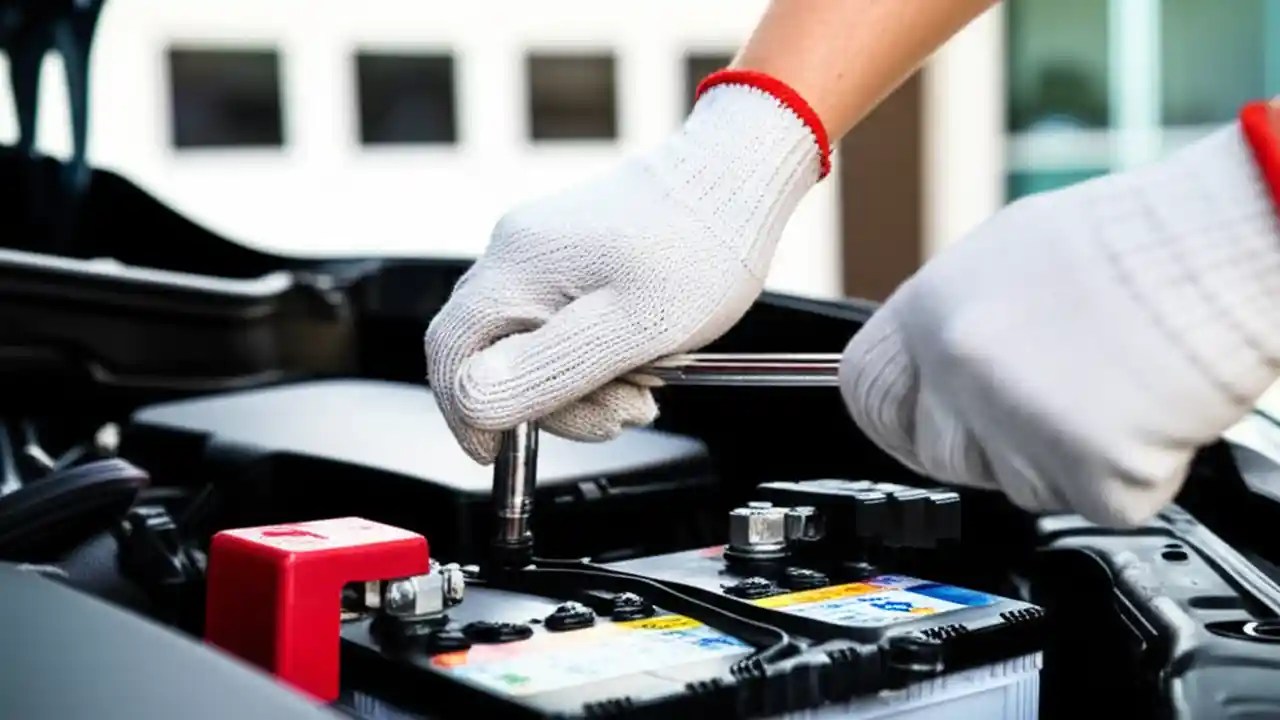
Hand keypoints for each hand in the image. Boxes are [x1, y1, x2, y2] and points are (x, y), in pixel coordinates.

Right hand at [425, 77, 826, 462]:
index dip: (467, 413)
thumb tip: (473, 401)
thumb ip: (547, 368)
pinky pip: (556, 321)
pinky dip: (590, 356)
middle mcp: (515, 253)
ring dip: (579, 384)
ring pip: (528, 343)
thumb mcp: (631, 328)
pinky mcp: (569, 254)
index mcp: (517, 269)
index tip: (496, 453)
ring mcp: (541, 250)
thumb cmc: (699, 246)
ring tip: (643, 386)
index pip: (449, 354)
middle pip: (490, 354)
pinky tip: (637, 358)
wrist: (737, 179)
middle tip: (618, 413)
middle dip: (550, 403)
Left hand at [840, 115, 1279, 526]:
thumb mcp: (1007, 257)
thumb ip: (955, 322)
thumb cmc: (1137, 241)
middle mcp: (961, 365)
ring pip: (1018, 487)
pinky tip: (1146, 415)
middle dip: (991, 447)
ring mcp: (1018, 421)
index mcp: (932, 309)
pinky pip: (1095, 505)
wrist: (1226, 244)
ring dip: (1063, 460)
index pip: (866, 394)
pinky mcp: (1091, 469)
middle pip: (942, 455)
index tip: (923, 428)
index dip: (899, 419)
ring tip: (1110, 390)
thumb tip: (927, 367)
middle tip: (1049, 407)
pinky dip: (1128, 478)